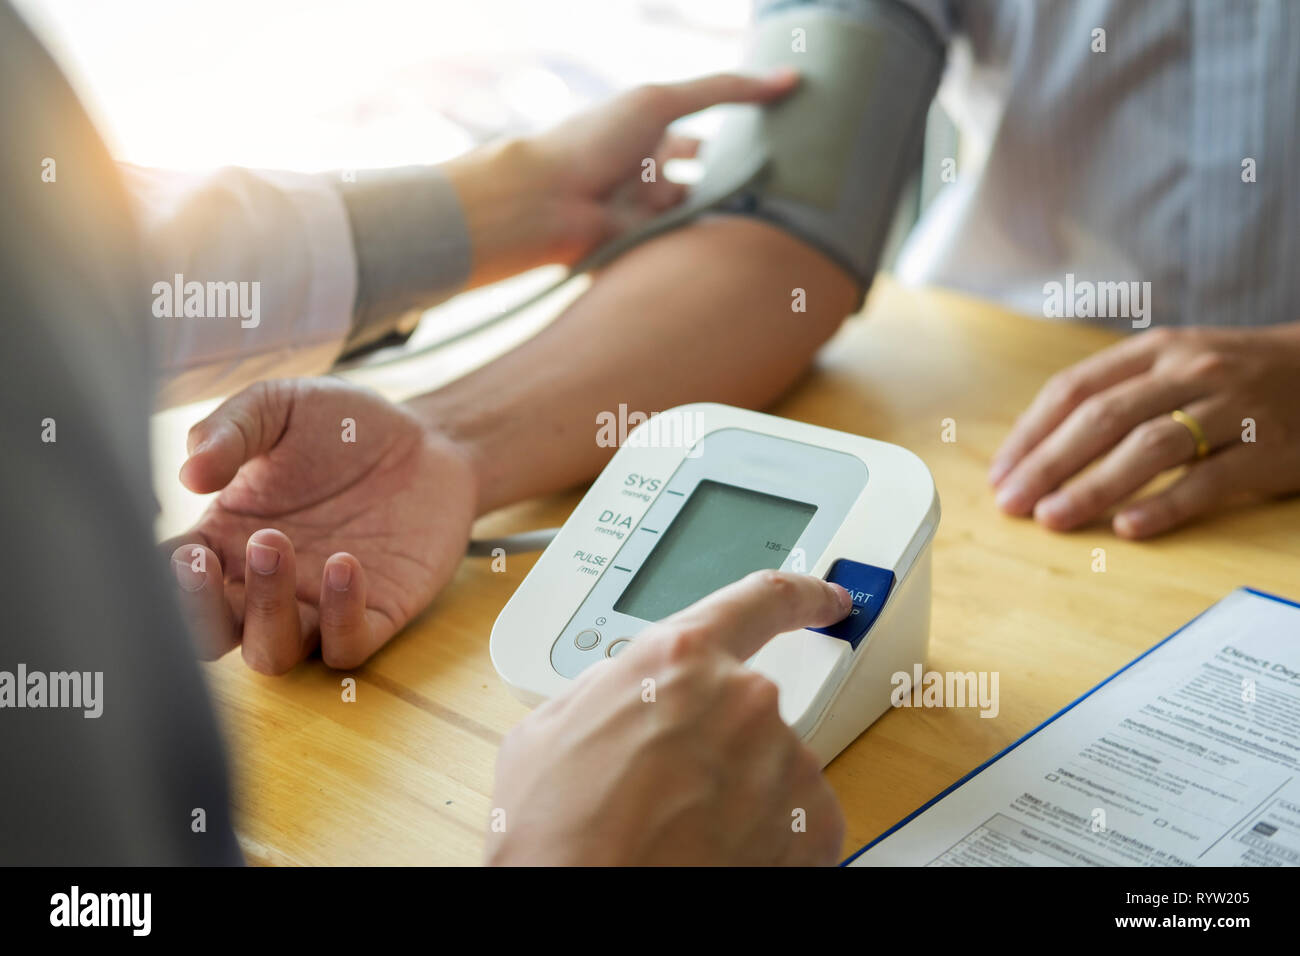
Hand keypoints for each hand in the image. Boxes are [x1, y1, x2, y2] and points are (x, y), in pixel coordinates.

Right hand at [163, 378, 476, 672]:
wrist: (428, 440)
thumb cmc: (341, 428)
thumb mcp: (277, 408)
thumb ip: (229, 431)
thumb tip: (189, 473)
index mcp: (223, 541)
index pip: (170, 581)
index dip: (159, 579)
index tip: (172, 548)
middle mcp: (263, 586)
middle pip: (209, 637)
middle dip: (197, 611)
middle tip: (203, 559)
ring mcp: (317, 607)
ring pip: (271, 653)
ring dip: (264, 611)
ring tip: (276, 543)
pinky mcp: (377, 615)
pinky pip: (345, 647)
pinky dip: (339, 618)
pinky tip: (345, 563)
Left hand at [444, 69, 798, 284]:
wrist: (547, 202)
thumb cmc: (593, 140)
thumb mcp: (661, 101)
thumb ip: (723, 90)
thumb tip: (788, 78)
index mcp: (650, 137)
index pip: (705, 141)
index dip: (739, 142)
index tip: (784, 146)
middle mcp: (650, 176)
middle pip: (707, 184)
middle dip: (741, 188)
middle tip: (792, 191)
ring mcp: (647, 216)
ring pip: (701, 220)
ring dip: (730, 220)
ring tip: (782, 221)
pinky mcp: (643, 251)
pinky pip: (685, 250)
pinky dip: (711, 250)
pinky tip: (748, 250)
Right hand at [485, 570, 851, 865]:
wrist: (584, 907)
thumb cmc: (555, 834)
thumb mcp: (548, 729)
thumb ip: (608, 686)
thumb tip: (624, 686)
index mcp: (679, 659)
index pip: (763, 600)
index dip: (803, 595)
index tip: (828, 599)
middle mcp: (744, 699)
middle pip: (748, 707)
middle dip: (715, 743)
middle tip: (667, 788)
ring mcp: (785, 762)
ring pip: (773, 767)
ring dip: (739, 794)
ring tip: (680, 832)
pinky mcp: (814, 826)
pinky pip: (802, 820)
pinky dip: (769, 838)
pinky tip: (717, 854)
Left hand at [989, 323, 1299, 537]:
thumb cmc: (1239, 377)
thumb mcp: (1178, 364)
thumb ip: (1120, 393)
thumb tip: (1040, 446)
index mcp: (1156, 350)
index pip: (1076, 388)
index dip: (1032, 433)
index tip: (1001, 473)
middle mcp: (1190, 371)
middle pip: (1102, 417)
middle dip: (1048, 464)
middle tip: (1011, 504)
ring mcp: (1233, 407)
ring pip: (1150, 446)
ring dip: (1093, 485)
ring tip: (1053, 518)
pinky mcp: (1270, 447)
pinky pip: (1210, 479)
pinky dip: (1166, 504)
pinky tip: (1129, 528)